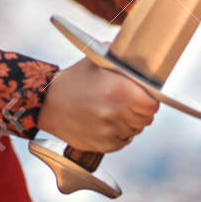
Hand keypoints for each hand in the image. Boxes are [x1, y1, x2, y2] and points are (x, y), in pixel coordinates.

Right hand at [37, 58, 159, 154]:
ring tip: (113, 110)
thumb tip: (139, 55)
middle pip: (146, 119)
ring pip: (135, 131)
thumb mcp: (96, 61)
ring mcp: (109, 132)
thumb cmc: (74, 81)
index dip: (150, 100)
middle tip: (128, 102)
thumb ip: (119, 58)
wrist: (48, 103)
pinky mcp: (103, 146)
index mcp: (118, 90)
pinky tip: (106, 121)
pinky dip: (119, 133)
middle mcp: (116, 113)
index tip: (143, 96)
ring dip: (130, 122)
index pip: (152, 105)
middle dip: (140, 111)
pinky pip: (123, 141)